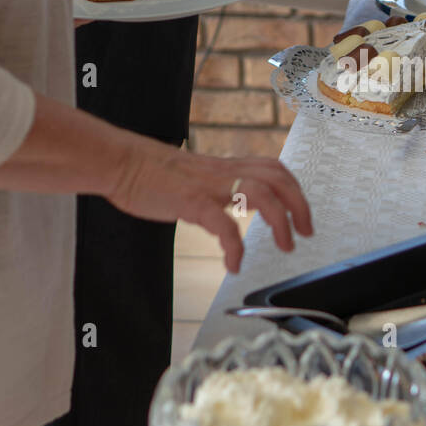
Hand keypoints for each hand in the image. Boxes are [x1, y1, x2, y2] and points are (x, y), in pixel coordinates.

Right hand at [106, 141, 312, 272]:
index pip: (274, 168)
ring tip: (284, 247)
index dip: (295, 190)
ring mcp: (209, 185)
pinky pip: (223, 223)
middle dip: (300, 206)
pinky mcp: (191, 201)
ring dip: (280, 222)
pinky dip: (235, 246)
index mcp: (226, 167)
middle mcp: (224, 172)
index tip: (302, 215)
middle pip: (278, 178)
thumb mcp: (195, 176)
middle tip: (305, 233)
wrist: (121, 162)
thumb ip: (217, 186)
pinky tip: (235, 263)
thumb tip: (229, 202)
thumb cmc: (152, 172)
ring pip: (262, 193)